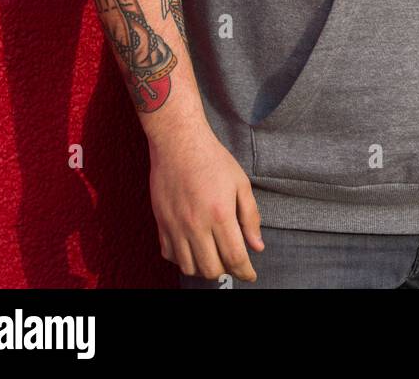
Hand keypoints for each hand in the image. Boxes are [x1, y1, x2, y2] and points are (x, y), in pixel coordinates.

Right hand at [149, 119, 263, 281]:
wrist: (179, 142)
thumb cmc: (212, 159)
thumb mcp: (240, 183)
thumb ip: (250, 217)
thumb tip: (257, 246)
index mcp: (220, 214)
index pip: (234, 258)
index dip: (245, 272)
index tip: (250, 275)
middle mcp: (196, 225)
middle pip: (212, 269)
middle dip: (226, 271)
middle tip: (231, 261)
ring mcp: (176, 226)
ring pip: (189, 267)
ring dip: (203, 267)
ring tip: (212, 255)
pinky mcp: (161, 223)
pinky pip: (169, 255)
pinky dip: (182, 258)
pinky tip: (191, 247)